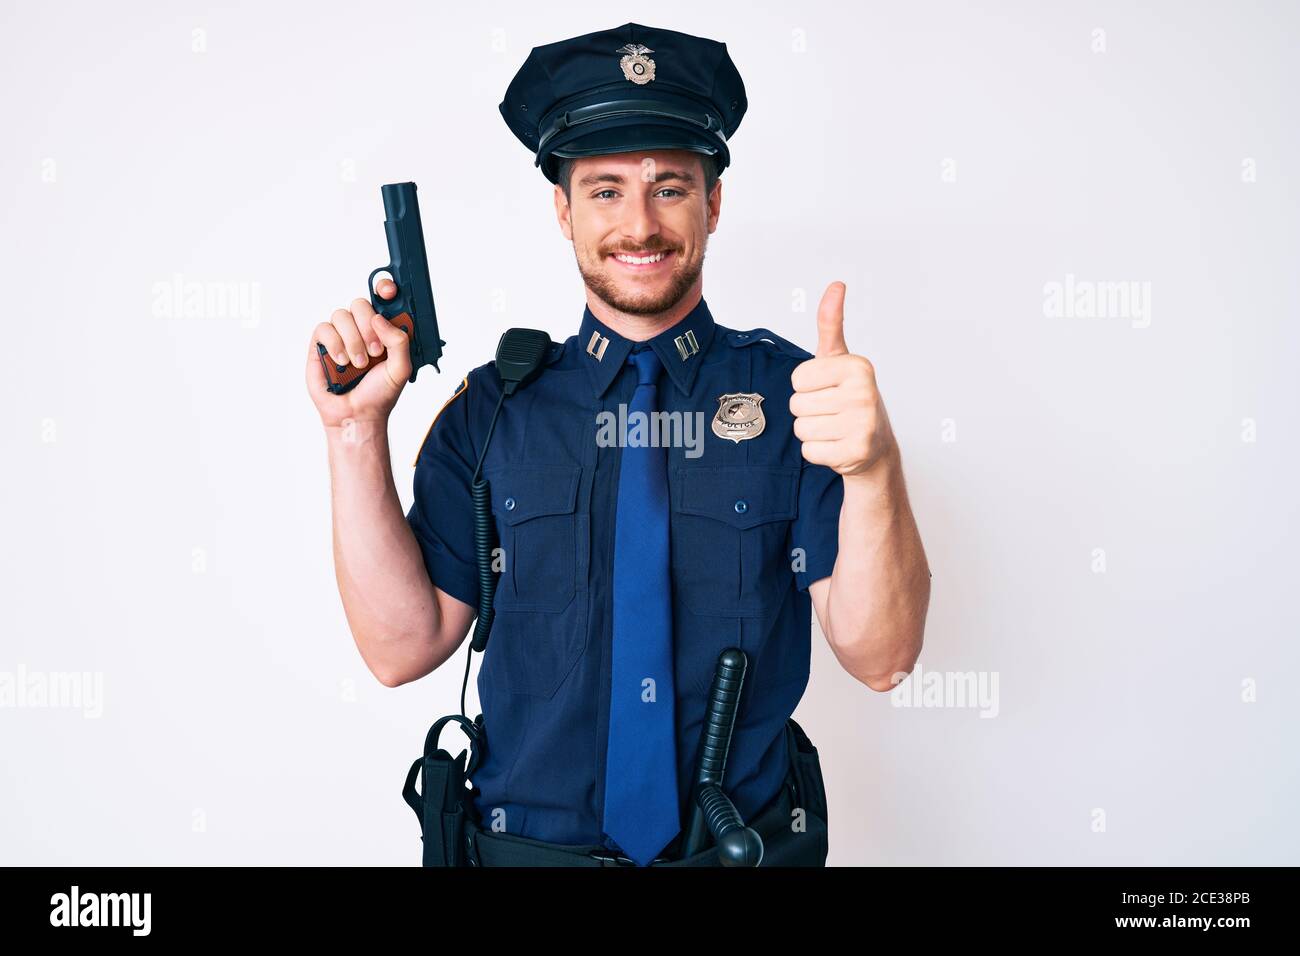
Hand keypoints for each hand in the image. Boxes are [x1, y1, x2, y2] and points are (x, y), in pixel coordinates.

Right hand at [306, 277, 412, 428]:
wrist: (357, 414)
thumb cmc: (379, 393)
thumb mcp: (401, 368)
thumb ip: (399, 341)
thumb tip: (379, 319)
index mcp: (382, 330)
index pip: (382, 300)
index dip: (384, 288)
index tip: (389, 292)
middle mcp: (361, 328)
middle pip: (360, 304)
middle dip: (369, 326)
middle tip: (376, 351)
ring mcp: (340, 335)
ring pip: (341, 315)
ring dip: (353, 340)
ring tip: (359, 364)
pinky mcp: (321, 344)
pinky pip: (324, 328)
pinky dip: (335, 344)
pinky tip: (342, 362)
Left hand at [789, 282, 895, 477]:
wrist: (875, 447)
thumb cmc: (852, 400)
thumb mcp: (840, 360)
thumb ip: (831, 324)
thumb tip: (836, 285)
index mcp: (858, 367)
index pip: (798, 379)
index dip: (807, 387)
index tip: (829, 390)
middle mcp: (864, 393)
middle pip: (797, 404)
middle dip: (809, 411)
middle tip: (832, 413)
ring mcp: (862, 424)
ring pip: (801, 429)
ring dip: (813, 432)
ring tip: (835, 428)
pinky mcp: (855, 452)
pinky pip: (809, 451)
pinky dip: (818, 453)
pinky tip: (837, 446)